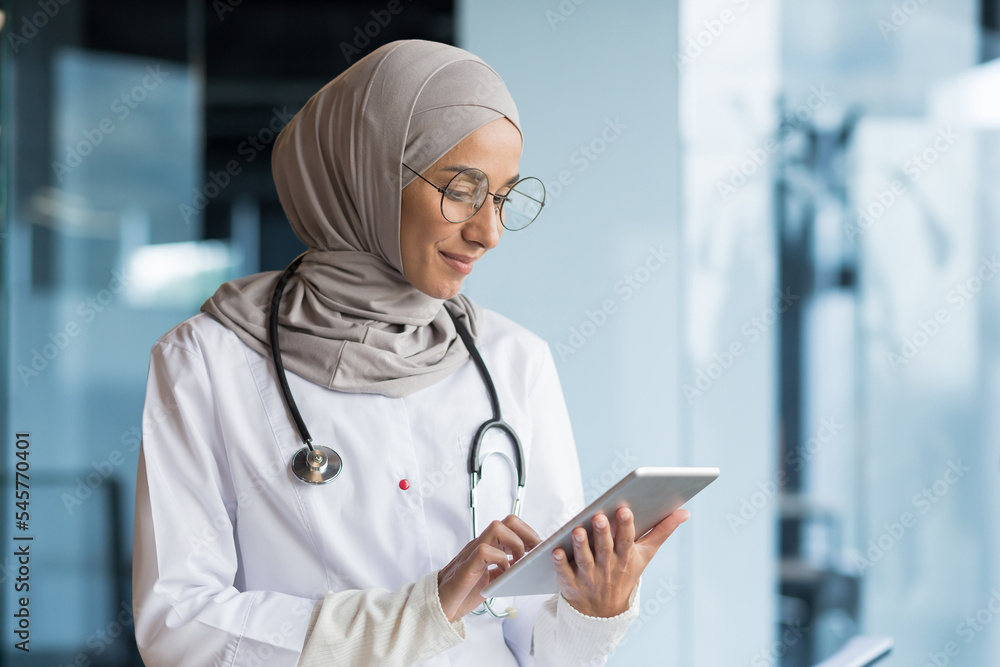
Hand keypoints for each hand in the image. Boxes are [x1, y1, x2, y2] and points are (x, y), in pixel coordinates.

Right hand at [437, 514, 541, 621]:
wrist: (440, 606)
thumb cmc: (464, 592)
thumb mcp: (491, 578)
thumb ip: (504, 569)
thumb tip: (524, 565)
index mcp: (488, 545)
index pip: (511, 525)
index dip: (528, 532)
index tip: (538, 547)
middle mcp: (480, 544)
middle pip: (508, 521)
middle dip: (527, 534)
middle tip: (532, 553)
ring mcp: (472, 553)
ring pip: (497, 527)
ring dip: (515, 544)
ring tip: (517, 562)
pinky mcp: (466, 567)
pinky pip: (484, 550)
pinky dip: (499, 560)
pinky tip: (502, 573)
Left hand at [552, 507, 689, 617]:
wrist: (603, 611)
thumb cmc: (624, 572)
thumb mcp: (644, 555)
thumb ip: (662, 531)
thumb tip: (685, 512)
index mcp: (625, 558)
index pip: (626, 541)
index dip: (626, 526)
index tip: (624, 510)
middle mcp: (607, 568)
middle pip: (605, 549)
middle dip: (603, 533)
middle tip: (600, 517)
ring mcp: (588, 577)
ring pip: (584, 560)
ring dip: (581, 546)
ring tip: (578, 530)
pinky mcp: (570, 584)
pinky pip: (563, 573)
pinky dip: (559, 564)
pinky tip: (554, 551)